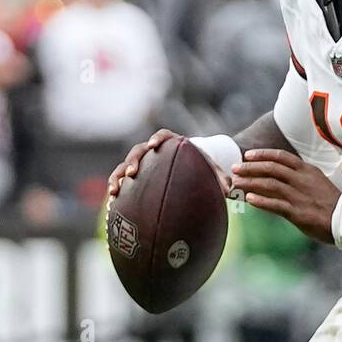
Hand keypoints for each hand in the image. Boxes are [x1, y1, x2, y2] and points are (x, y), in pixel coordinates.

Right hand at [108, 128, 229, 197]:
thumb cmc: (201, 168)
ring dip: (118, 177)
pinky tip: (112, 205)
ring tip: (115, 191)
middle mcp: (152, 152)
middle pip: (138, 152)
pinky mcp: (135, 179)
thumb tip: (229, 190)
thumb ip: (219, 177)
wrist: (190, 171)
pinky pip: (123, 184)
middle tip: (132, 172)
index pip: (163, 136)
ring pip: (124, 168)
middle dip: (133, 161)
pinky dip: (117, 192)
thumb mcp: (211, 171)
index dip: (158, 139)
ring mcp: (142, 165)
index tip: (155, 145)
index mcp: (171, 144)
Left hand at [230, 148, 340, 243]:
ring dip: (250, 182)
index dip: (263, 154)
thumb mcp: (317, 183)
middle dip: (250, 167)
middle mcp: (302, 180)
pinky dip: (260, 201)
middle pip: (271, 168)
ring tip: (236, 183)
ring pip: (269, 184)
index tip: (248, 155)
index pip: (281, 156)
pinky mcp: (297, 212)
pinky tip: (249, 199)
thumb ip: (299, 178)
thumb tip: (279, 178)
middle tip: (235, 168)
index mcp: (307, 170)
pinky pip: (275, 204)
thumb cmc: (331, 204)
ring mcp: (299, 195)